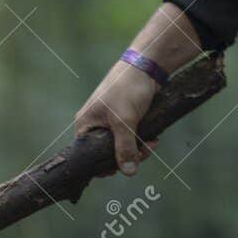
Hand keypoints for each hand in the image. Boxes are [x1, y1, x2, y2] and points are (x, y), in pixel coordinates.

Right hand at [74, 3, 203, 175]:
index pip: (88, 155)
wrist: (146, 64)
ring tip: (152, 143)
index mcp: (85, 125)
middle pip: (106, 153)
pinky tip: (152, 137)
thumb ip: (124, 148)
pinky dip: (140, 139)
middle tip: (144, 152)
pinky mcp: (124, 117)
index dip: (104, 165)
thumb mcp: (125, 121)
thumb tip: (128, 173)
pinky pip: (129, 136)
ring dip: (137, 148)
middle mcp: (94, 124)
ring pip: (120, 145)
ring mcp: (109, 121)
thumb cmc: (128, 89)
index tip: (123, 167)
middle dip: (127, 155)